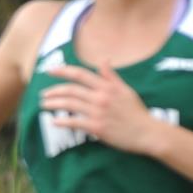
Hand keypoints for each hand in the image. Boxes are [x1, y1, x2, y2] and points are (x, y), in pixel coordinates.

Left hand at [38, 63, 164, 155]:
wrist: (148, 133)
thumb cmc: (138, 113)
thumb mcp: (126, 90)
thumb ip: (112, 76)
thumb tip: (104, 60)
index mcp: (107, 87)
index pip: (80, 74)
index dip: (63, 71)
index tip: (50, 70)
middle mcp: (101, 97)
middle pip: (71, 90)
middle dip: (53, 90)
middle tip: (43, 94)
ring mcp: (98, 112)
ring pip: (69, 104)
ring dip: (54, 104)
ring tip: (44, 104)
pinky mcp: (97, 127)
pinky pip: (74, 122)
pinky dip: (62, 121)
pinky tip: (54, 122)